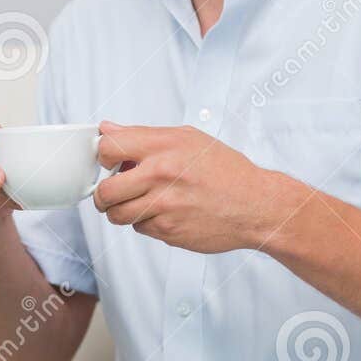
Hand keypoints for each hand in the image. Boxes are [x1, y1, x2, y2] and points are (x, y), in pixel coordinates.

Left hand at [92, 123, 300, 253]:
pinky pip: (140, 228)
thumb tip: (107, 129)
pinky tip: (165, 213)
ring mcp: (164, 205)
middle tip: (114, 191)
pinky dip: (147, 223)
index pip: (108, 148)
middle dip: (105, 193)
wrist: (256, 205)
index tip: (110, 162)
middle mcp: (161, 174)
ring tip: (140, 202)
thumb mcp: (187, 138)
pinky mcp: (168, 230)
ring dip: (122, 211)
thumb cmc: (224, 170)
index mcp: (163, 146)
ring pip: (118, 215)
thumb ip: (143, 135)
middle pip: (105, 191)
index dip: (104, 156)